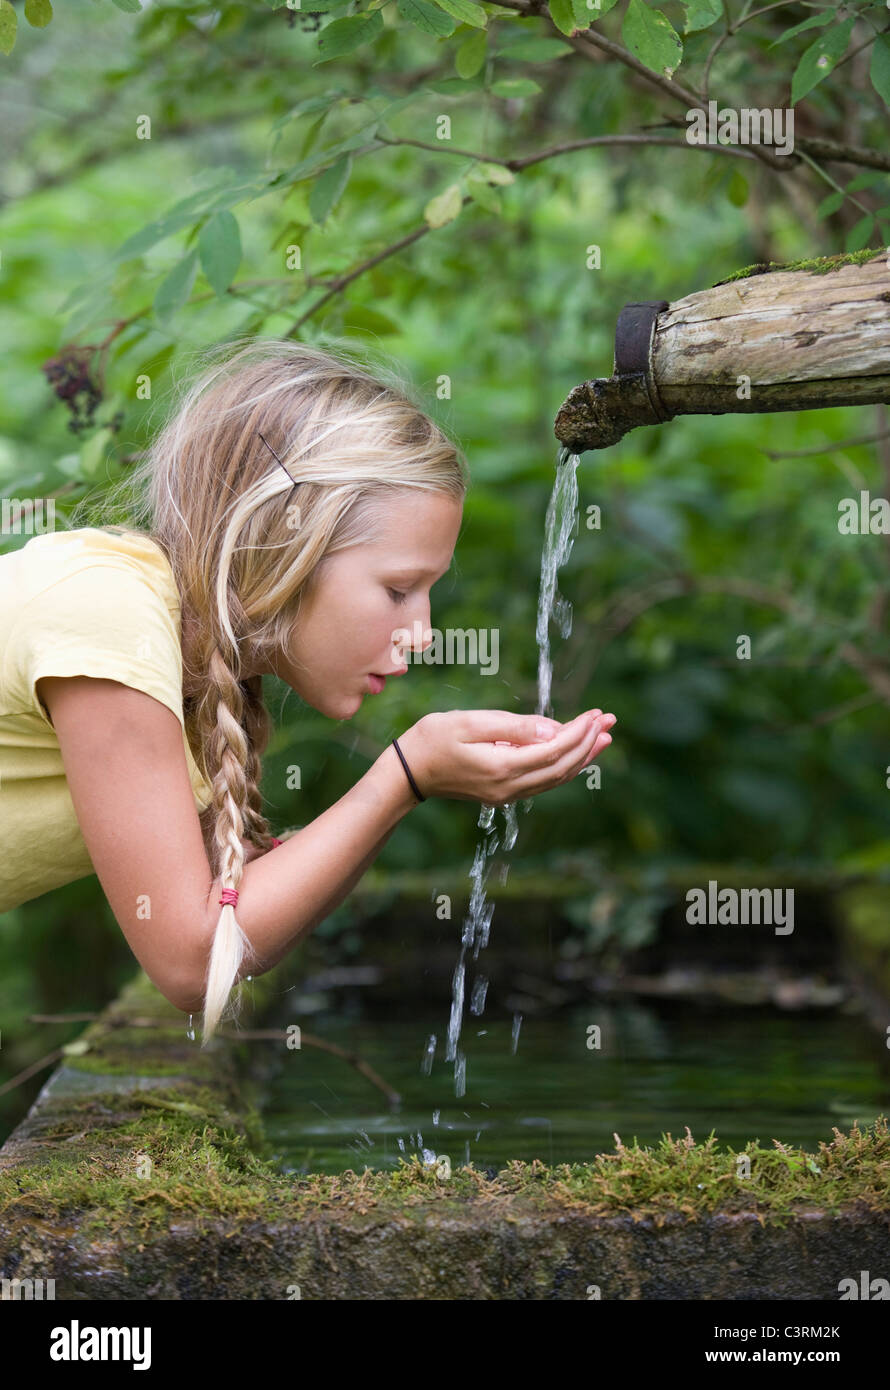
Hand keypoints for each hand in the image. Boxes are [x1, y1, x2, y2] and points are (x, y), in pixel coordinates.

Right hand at [397, 707, 615, 806]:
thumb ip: (513, 727)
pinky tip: (577, 754)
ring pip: (556, 777)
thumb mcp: (469, 723)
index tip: (596, 714)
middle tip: (610, 721)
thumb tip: (552, 730)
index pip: (554, 751)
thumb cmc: (432, 740)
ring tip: (604, 737)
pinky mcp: (504, 793)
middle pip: (562, 768)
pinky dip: (565, 766)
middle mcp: (509, 787)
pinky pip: (544, 781)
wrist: (408, 773)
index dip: (579, 733)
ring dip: (583, 757)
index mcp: (502, 768)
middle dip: (589, 743)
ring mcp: (507, 794)